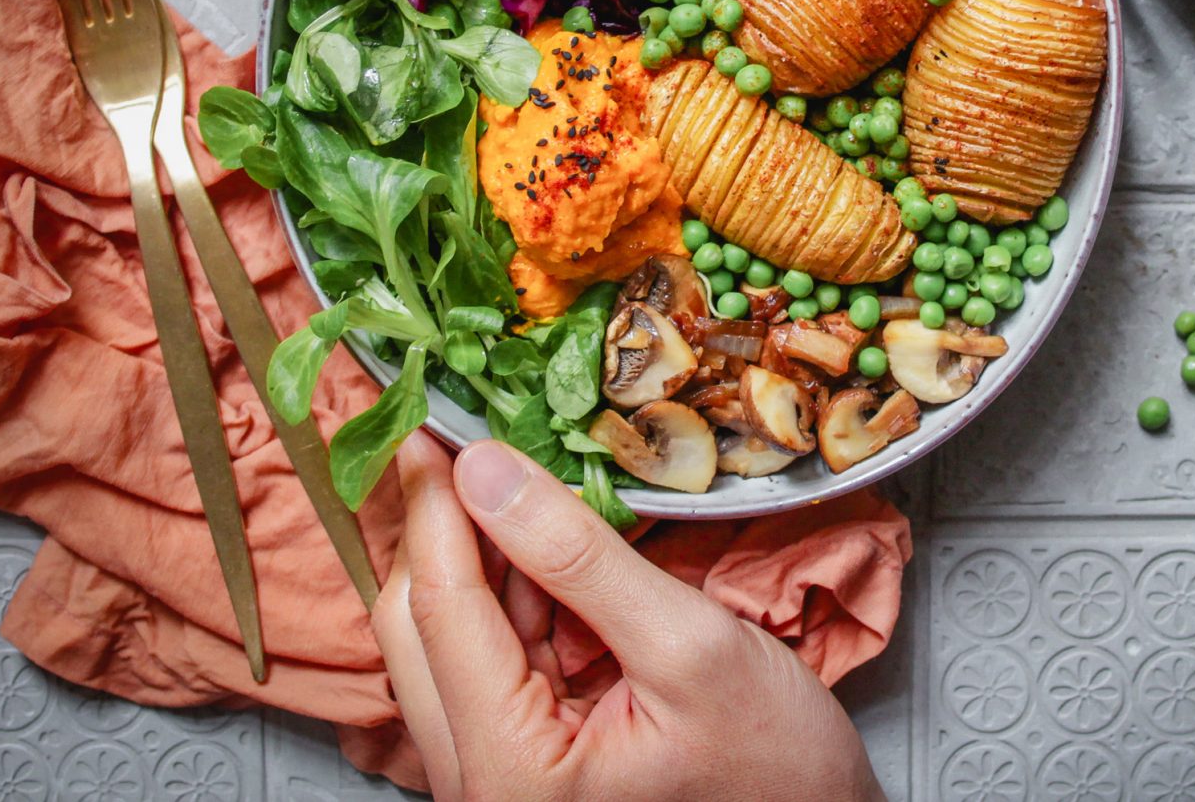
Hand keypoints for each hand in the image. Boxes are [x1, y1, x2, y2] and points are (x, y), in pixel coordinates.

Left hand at [372, 436, 884, 801]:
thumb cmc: (774, 763)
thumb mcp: (688, 644)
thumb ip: (579, 557)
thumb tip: (486, 472)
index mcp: (512, 773)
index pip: (445, 614)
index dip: (436, 510)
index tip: (430, 428)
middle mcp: (484, 784)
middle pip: (420, 632)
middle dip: (440, 530)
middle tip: (457, 442)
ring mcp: (501, 774)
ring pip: (447, 641)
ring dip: (475, 556)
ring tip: (502, 476)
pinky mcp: (527, 757)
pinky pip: (491, 658)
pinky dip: (509, 593)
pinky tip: (535, 540)